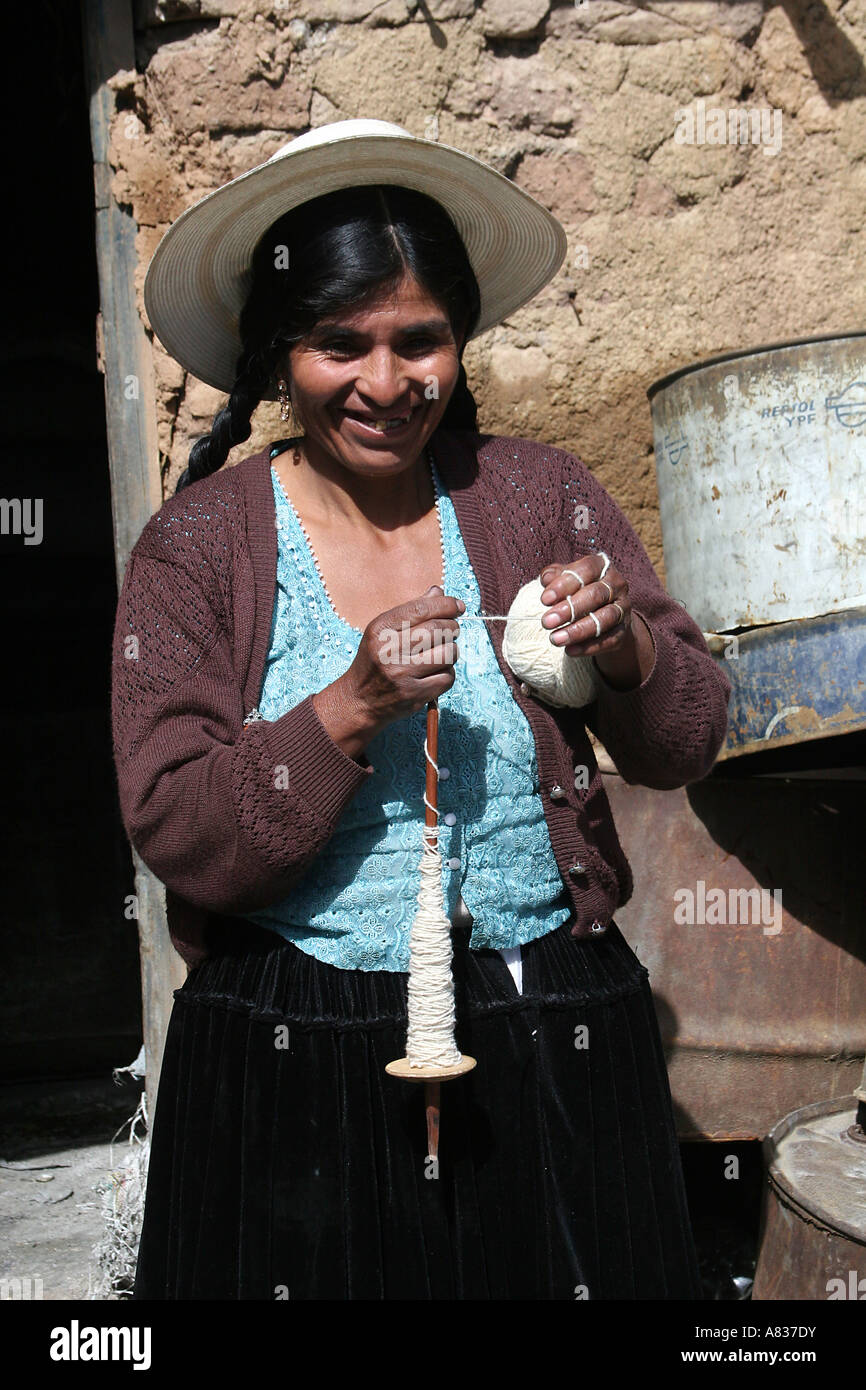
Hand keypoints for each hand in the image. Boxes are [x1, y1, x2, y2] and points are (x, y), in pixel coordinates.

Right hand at [340, 584, 464, 730]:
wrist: (358, 701)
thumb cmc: (375, 661)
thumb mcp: (383, 632)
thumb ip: (410, 611)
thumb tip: (439, 592)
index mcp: (380, 629)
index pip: (421, 609)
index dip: (446, 604)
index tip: (458, 606)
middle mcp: (389, 650)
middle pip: (439, 629)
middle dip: (452, 627)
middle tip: (451, 630)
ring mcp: (402, 674)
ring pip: (448, 653)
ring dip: (451, 651)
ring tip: (441, 653)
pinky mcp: (414, 695)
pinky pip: (448, 677)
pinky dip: (447, 673)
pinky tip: (435, 673)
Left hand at [538, 553, 630, 655]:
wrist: (603, 611)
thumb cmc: (578, 590)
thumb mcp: (566, 579)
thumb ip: (554, 575)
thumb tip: (546, 579)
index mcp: (601, 566)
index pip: (585, 570)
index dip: (564, 584)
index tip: (545, 600)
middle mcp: (616, 584)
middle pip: (595, 594)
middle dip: (569, 609)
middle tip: (546, 622)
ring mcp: (623, 607)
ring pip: (605, 618)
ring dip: (578, 630)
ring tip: (555, 639)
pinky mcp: (624, 630)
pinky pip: (610, 639)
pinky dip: (589, 647)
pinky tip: (570, 651)